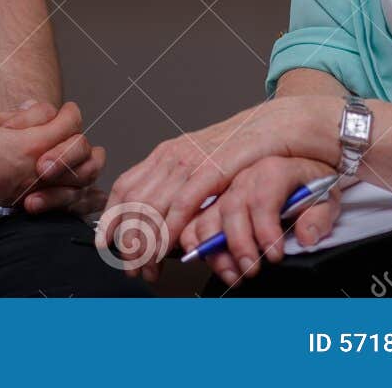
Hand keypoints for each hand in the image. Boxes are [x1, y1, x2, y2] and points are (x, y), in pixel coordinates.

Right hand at [0, 101, 88, 227]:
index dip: (70, 112)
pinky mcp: (23, 211)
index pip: (68, 125)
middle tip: (70, 131)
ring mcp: (31, 195)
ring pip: (80, 183)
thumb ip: (20, 117)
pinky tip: (88, 195)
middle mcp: (35, 174)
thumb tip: (43, 111)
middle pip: (81, 153)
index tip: (66, 109)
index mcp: (27, 146)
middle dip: (80, 138)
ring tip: (78, 157)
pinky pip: (65, 208)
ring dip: (84, 167)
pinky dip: (81, 200)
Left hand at [102, 96, 341, 280]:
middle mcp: (173, 155)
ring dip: (146, 243)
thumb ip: (186, 188)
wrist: (283, 124)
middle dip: (129, 242)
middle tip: (132, 269)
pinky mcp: (214, 166)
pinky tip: (166, 248)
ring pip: (153, 205)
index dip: (112, 220)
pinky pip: (184, 201)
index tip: (108, 245)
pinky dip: (170, 227)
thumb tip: (164, 221)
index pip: (126, 188)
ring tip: (147, 268)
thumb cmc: (248, 149)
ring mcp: (192, 159)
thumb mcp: (206, 165)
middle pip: (135, 202)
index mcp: (167, 153)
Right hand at [178, 156, 341, 287]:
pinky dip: (196, 244)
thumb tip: (306, 235)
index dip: (266, 230)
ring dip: (216, 250)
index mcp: (273, 170)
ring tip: (233, 273)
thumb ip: (319, 216)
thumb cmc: (309, 184)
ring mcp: (226, 190)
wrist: (300, 168)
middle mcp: (245, 177)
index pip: (263, 199)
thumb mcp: (326, 196)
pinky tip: (211, 261)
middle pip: (231, 209)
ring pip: (207, 217)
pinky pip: (194, 222)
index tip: (275, 255)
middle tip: (252, 269)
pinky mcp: (215, 203)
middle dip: (239, 245)